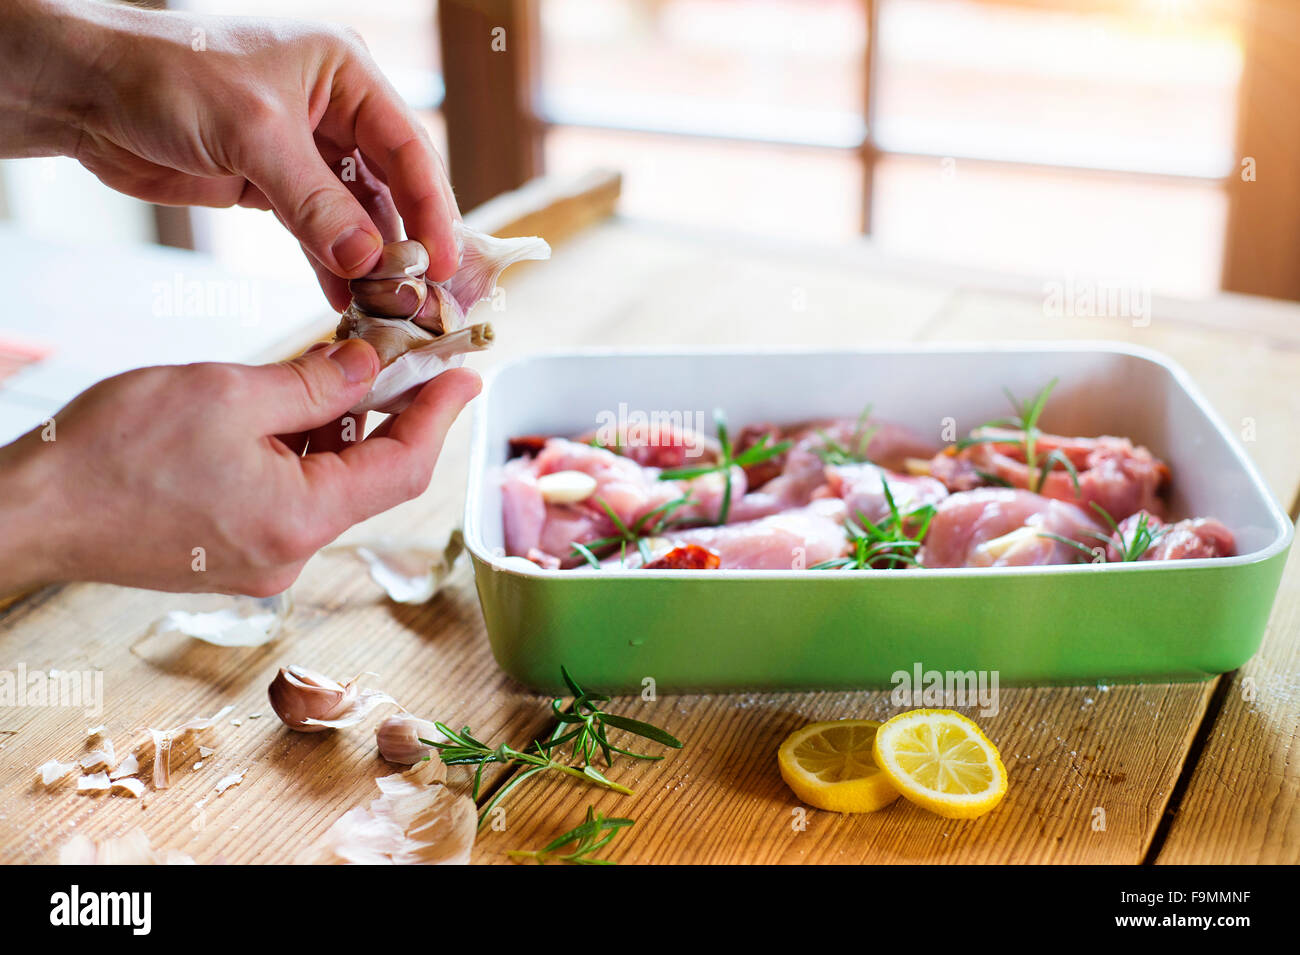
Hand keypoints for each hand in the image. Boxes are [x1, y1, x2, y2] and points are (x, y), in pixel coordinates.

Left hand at [0, 0, 459, 306]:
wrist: (86, 91)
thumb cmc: (166, 76)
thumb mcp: (253, 135)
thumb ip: (316, 203)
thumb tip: (368, 261)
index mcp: (343, 72)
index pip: (408, 146)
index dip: (432, 207)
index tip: (444, 262)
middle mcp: (332, 108)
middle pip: (390, 184)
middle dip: (406, 239)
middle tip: (424, 294)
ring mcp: (303, 148)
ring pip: (355, 212)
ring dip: (369, 260)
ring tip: (386, 307)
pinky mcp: (271, 182)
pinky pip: (317, 230)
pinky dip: (331, 264)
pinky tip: (344, 299)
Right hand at [0, 343, 479, 595]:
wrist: (33, 511)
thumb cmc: (116, 451)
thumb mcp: (230, 394)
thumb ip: (316, 384)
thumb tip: (372, 368)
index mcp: (301, 519)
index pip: (403, 468)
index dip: (440, 417)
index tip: (465, 374)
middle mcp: (291, 554)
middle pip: (371, 479)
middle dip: (393, 415)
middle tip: (409, 357)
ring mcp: (263, 562)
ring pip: (331, 486)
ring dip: (344, 430)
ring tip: (344, 369)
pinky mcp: (236, 555)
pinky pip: (294, 498)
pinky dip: (305, 453)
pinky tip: (297, 409)